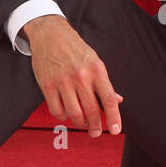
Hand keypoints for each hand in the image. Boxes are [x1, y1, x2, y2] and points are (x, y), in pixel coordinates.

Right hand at [24, 15, 123, 137]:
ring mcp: (63, 81)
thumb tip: (118, 100)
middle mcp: (81, 76)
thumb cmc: (74, 47)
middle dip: (96, 126)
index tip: (116, 129)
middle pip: (92, 110)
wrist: (50, 34)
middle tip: (96, 132)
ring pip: (74, 114)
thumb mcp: (94, 60)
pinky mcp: (47, 85)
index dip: (114, 117)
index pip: (109, 99)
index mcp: (96, 69)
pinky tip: (66, 114)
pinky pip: (57, 110)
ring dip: (80, 124)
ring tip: (82, 124)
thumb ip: (104, 83)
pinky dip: (63, 117)